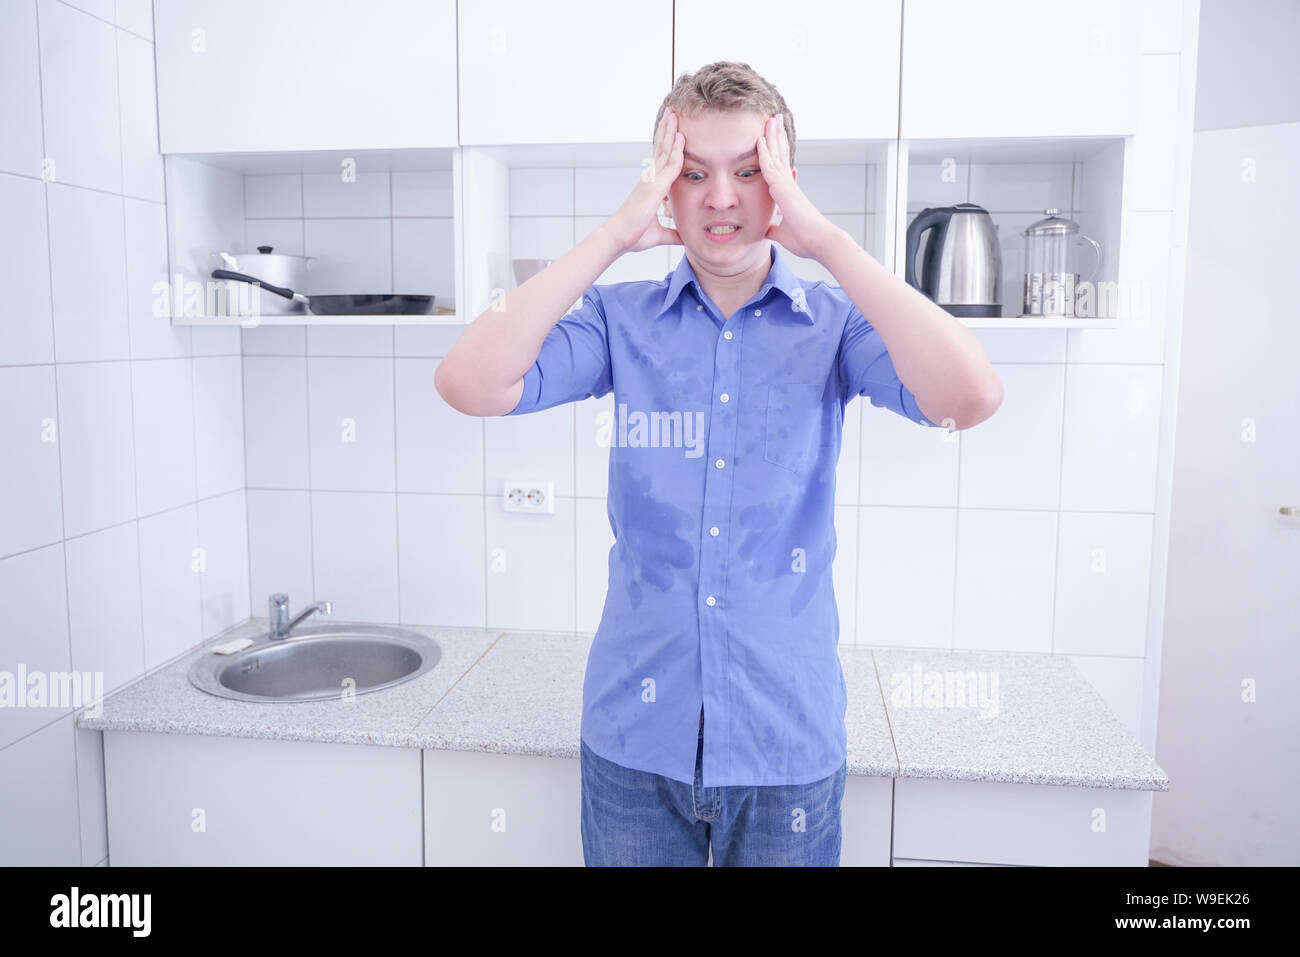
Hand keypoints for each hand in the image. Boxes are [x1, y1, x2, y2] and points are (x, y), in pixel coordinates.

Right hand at [606, 108, 684, 252]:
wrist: (617, 238)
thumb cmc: (632, 236)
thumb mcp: (658, 234)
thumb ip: (671, 234)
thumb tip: (683, 237)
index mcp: (649, 186)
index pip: (661, 160)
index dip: (667, 144)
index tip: (674, 130)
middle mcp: (648, 178)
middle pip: (660, 148)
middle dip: (667, 130)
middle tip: (672, 113)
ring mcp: (650, 180)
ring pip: (664, 151)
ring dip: (670, 131)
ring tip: (674, 114)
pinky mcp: (653, 187)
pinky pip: (669, 166)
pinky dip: (677, 151)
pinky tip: (682, 138)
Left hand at [755, 115, 838, 260]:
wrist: (819, 243)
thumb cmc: (805, 240)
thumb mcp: (782, 233)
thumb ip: (773, 228)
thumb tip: (767, 229)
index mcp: (788, 192)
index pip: (780, 165)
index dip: (776, 150)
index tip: (772, 136)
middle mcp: (789, 184)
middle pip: (781, 153)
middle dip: (776, 135)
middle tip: (774, 117)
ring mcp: (787, 185)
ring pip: (777, 155)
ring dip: (772, 135)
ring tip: (770, 118)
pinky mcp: (785, 190)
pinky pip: (771, 168)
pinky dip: (764, 154)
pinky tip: (760, 140)